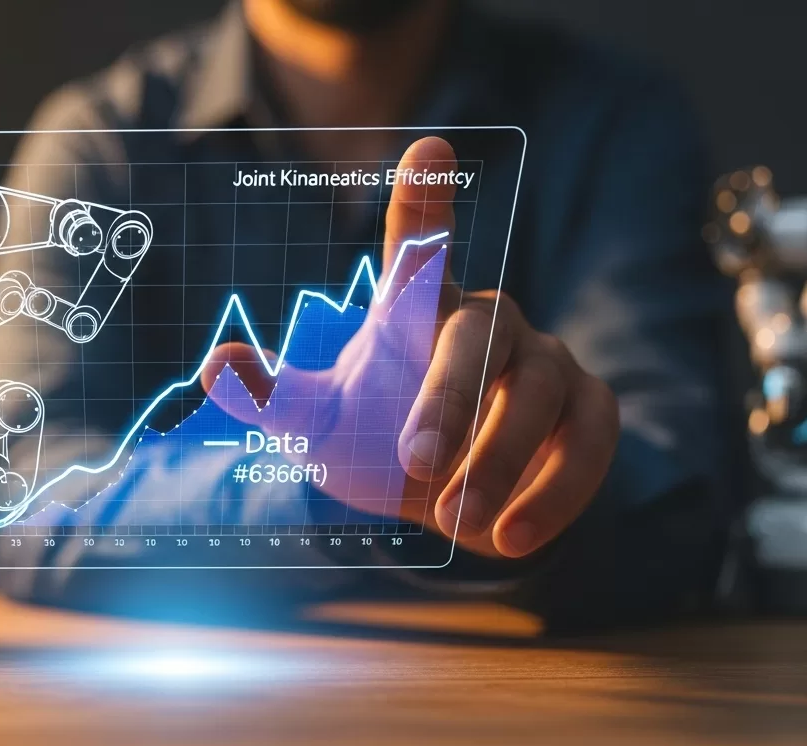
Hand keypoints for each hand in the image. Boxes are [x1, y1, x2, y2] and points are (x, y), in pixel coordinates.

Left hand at [201, 137, 618, 557]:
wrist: (447, 511)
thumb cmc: (381, 448)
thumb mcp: (318, 426)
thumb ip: (273, 396)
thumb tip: (214, 364)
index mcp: (419, 312)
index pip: (420, 245)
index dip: (425, 200)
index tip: (427, 148)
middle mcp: (489, 321)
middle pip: (481, 333)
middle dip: (449, 397)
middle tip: (414, 462)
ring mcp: (548, 362)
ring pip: (542, 390)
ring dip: (498, 459)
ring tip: (454, 520)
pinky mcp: (590, 413)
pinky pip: (593, 439)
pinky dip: (556, 489)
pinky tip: (512, 536)